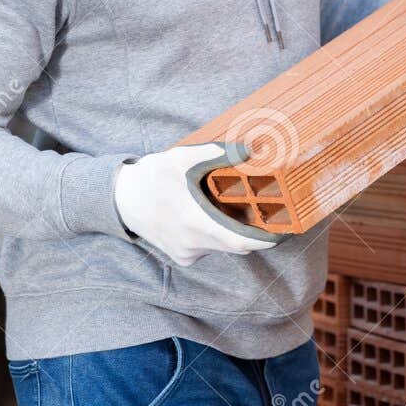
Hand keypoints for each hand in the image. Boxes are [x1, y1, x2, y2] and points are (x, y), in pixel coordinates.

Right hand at [113, 141, 276, 265]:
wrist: (121, 199)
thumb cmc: (153, 176)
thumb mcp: (184, 158)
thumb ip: (219, 154)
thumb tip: (251, 149)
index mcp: (194, 222)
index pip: (240, 241)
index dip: (265, 239)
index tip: (284, 231)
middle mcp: (192, 244)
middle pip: (236, 244)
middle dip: (253, 230)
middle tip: (266, 209)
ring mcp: (187, 253)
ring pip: (224, 246)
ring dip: (234, 230)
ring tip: (232, 205)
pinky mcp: (183, 257)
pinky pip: (211, 248)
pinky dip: (218, 235)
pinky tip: (212, 214)